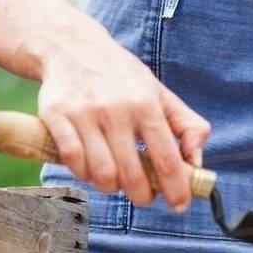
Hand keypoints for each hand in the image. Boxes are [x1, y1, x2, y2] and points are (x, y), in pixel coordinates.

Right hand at [36, 20, 210, 211]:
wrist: (73, 47)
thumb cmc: (122, 77)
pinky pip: (72, 162)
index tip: (180, 205)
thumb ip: (187, 125)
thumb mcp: (160, 93)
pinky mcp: (56, 116)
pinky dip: (84, 174)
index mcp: (146, 103)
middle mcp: (116, 109)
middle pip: (132, 173)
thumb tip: (196, 161)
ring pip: (101, 173)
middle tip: (144, 195)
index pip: (166, 158)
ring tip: (116, 180)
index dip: (176, 189)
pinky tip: (92, 168)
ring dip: (112, 187)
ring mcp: (84, 113)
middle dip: (142, 195)